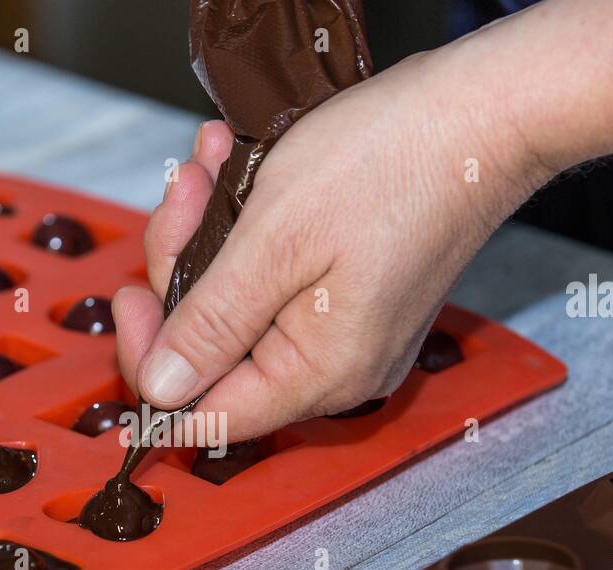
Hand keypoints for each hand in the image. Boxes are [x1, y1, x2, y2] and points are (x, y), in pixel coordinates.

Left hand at [114, 47, 546, 441]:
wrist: (482, 115)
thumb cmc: (392, 164)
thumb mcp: (273, 241)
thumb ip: (211, 324)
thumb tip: (161, 389)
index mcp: (318, 375)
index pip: (202, 412)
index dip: (151, 360)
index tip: (130, 297)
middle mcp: (336, 372)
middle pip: (215, 353)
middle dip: (181, 268)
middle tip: (183, 193)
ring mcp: (347, 337)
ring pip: (238, 309)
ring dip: (209, 235)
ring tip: (212, 165)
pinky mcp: (352, 301)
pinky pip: (274, 285)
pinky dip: (247, 235)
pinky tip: (240, 176)